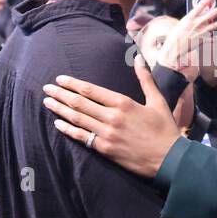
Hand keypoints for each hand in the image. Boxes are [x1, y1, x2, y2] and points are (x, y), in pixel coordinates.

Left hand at [43, 56, 181, 178]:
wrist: (170, 159)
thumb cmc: (165, 129)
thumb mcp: (157, 101)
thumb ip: (145, 79)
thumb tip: (139, 58)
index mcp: (123, 103)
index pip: (91, 90)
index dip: (73, 84)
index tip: (60, 79)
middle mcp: (112, 117)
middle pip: (79, 103)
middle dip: (60, 94)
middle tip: (46, 88)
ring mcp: (107, 134)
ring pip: (78, 119)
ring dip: (60, 110)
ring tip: (47, 102)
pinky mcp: (105, 149)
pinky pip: (82, 137)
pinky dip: (69, 130)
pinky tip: (58, 124)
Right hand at [155, 0, 216, 81]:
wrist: (173, 50)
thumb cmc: (174, 36)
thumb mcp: (181, 24)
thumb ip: (190, 19)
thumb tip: (197, 15)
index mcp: (189, 18)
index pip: (202, 4)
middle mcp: (196, 24)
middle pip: (211, 14)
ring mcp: (200, 32)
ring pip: (214, 25)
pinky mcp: (202, 41)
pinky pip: (213, 39)